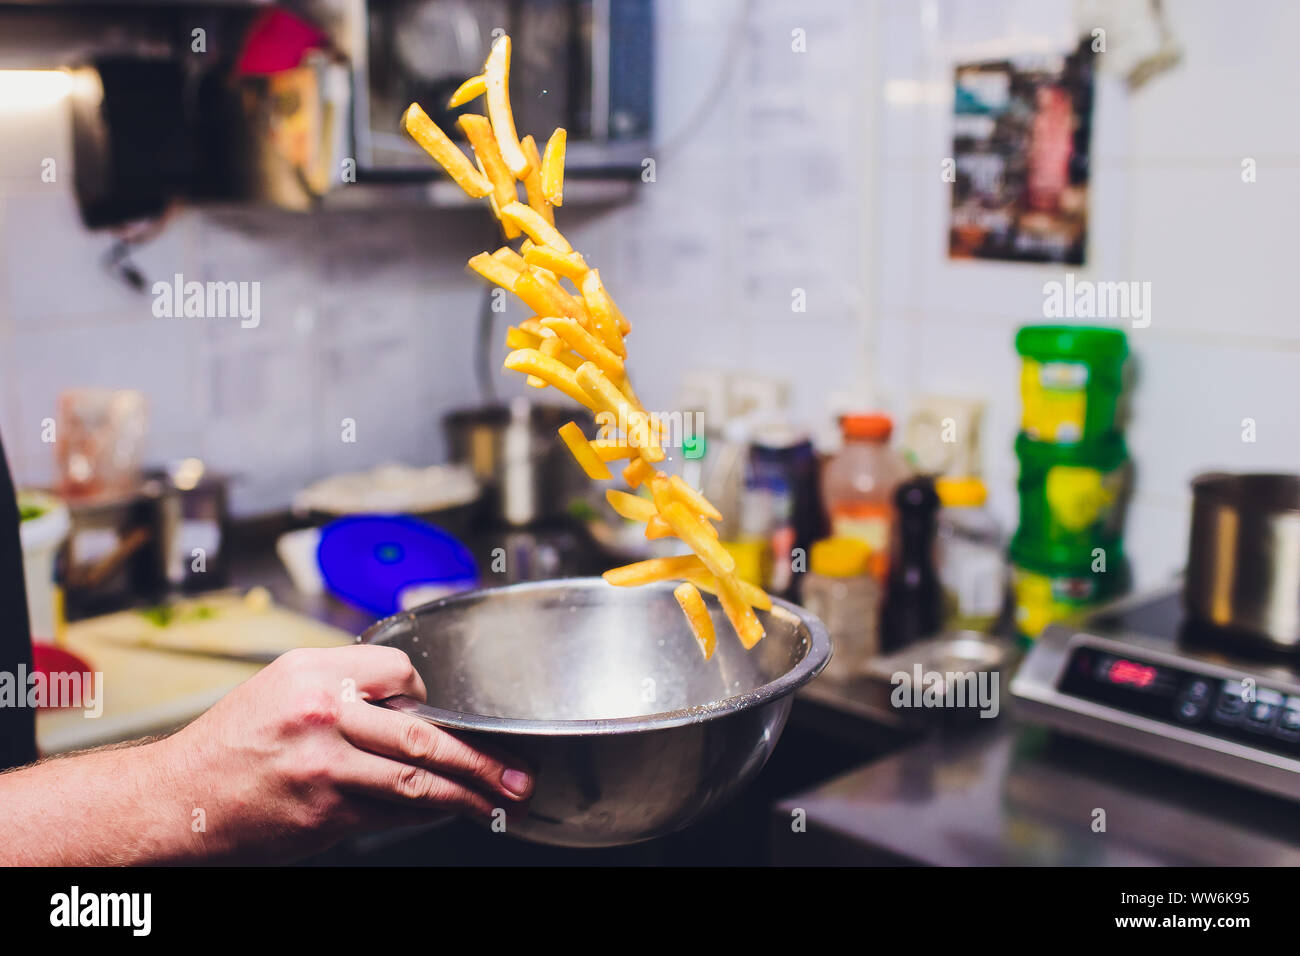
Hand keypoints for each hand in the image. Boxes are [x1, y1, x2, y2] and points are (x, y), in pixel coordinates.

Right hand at [158, 644, 532, 861]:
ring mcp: (324, 770)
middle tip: (519, 771)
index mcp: (313, 674)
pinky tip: (451, 812)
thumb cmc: (234, 741)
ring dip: (470, 793)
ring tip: (504, 799)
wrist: (178, 800)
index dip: (428, 693)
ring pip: (417, 782)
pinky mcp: (324, 815)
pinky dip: (427, 813)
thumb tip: (415, 699)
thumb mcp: (283, 686)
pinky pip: (392, 814)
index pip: (403, 672)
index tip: (448, 712)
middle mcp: (321, 716)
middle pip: (424, 734)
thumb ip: (347, 684)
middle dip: (481, 757)